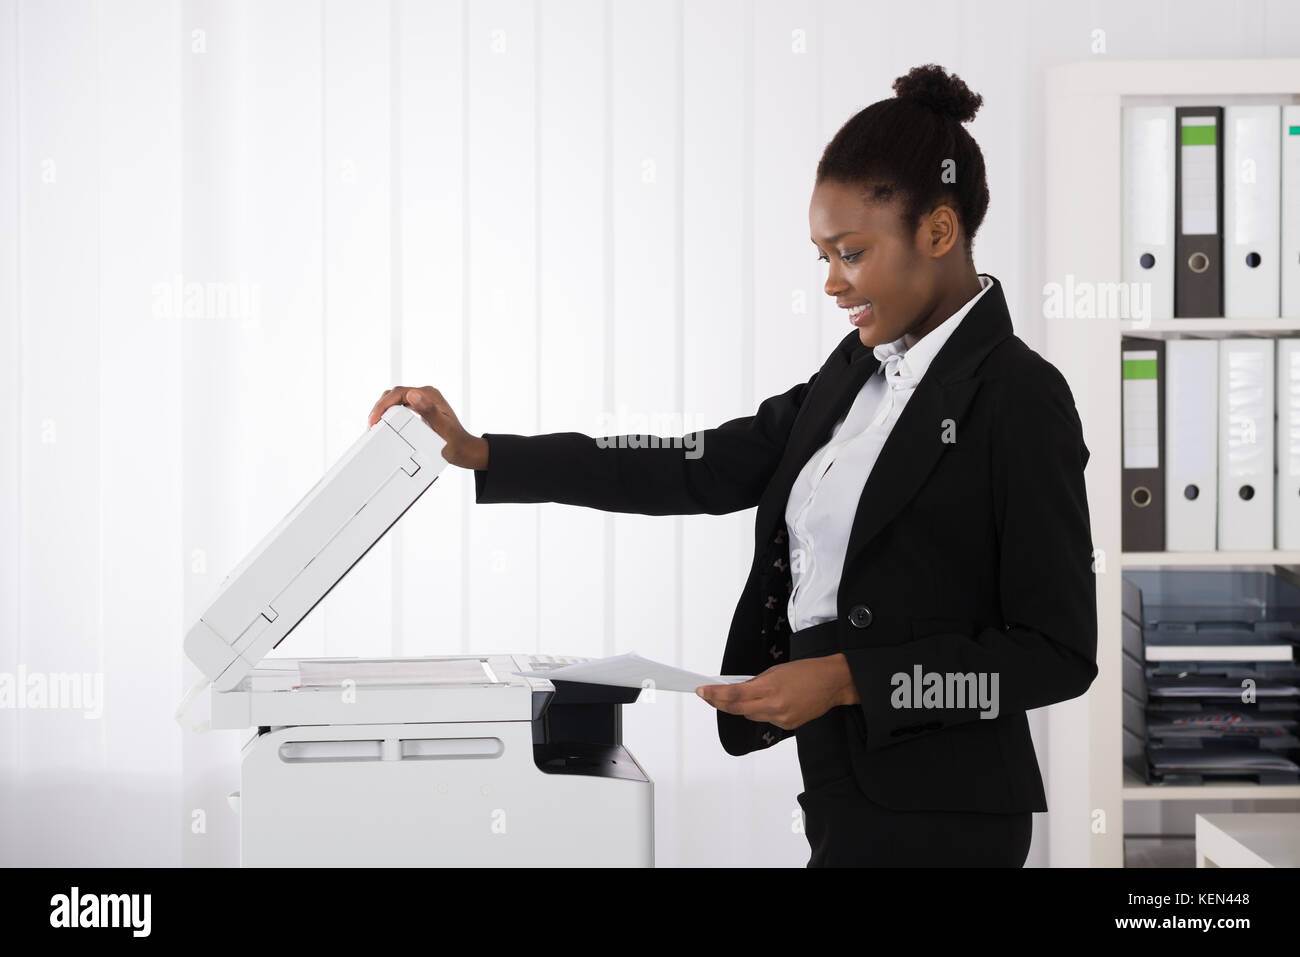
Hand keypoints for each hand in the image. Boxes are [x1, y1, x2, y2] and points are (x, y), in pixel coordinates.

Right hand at [367, 385, 489, 469]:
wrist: (464, 450)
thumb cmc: (455, 443)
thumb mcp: (441, 429)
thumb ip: (428, 411)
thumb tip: (412, 395)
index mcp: (430, 395)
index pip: (399, 393)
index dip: (383, 405)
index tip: (375, 419)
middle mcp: (426, 395)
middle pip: (394, 394)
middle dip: (380, 408)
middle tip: (371, 425)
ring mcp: (423, 401)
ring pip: (395, 400)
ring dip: (383, 410)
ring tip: (375, 426)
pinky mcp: (420, 408)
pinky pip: (400, 406)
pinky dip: (390, 414)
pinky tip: (384, 424)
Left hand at [695, 654, 857, 730]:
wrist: (833, 683)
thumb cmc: (807, 671)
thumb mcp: (776, 671)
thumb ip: (755, 683)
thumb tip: (736, 689)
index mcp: (770, 688)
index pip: (734, 694)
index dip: (715, 694)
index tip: (701, 691)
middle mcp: (774, 707)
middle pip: (737, 709)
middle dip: (719, 702)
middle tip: (707, 695)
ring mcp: (781, 719)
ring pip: (750, 715)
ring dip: (740, 706)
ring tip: (734, 696)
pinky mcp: (788, 726)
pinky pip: (765, 719)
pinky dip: (759, 711)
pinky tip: (763, 702)